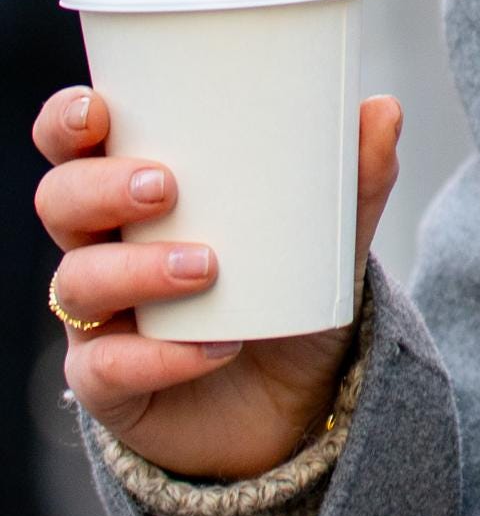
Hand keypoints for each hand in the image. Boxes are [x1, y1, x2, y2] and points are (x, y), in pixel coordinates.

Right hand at [32, 87, 402, 481]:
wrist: (293, 406)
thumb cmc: (287, 296)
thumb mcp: (327, 239)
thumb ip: (355, 179)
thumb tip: (383, 109)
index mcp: (136, 192)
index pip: (74, 145)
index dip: (67, 122)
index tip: (98, 110)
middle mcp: (104, 247)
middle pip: (60, 202)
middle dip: (99, 188)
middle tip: (166, 187)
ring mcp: (100, 318)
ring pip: (78, 282)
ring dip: (138, 269)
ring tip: (207, 267)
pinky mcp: (108, 385)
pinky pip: (105, 369)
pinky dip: (157, 356)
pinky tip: (212, 347)